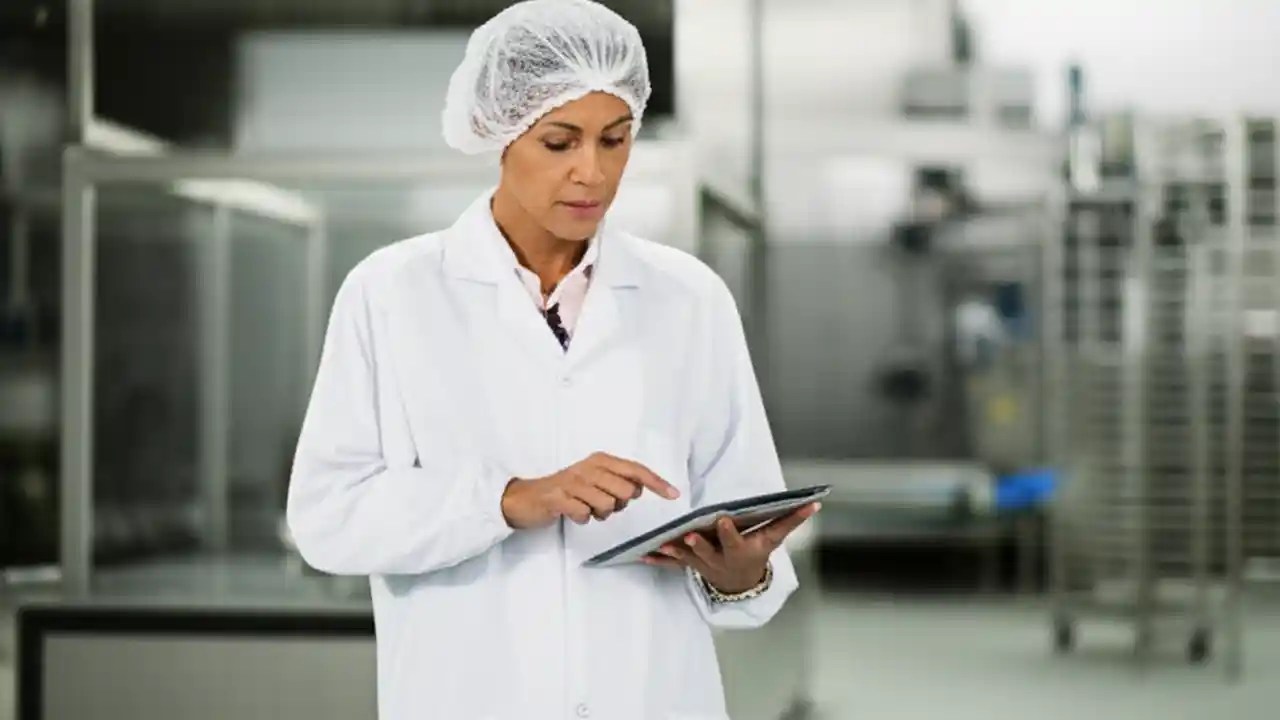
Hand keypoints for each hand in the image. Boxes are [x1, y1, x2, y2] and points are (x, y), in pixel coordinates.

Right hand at [501, 452, 679, 529]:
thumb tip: (638, 488)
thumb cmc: (567, 491)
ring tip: (585, 507)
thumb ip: (618, 482)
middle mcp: (589, 467)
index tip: (674, 494)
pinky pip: (585, 515)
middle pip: (625, 492)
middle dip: (617, 505)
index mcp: (600, 461)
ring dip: (599, 513)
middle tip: (599, 503)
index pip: (636, 470)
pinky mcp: (559, 497)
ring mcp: (573, 481)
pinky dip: (583, 519)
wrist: (527, 498)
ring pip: (607, 505)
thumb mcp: (595, 481)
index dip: (657, 482)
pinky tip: (573, 513)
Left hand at [643, 503, 820, 593]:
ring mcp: (703, 565)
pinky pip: (673, 564)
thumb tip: (815, 503)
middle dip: (699, 544)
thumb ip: (792, 520)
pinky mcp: (690, 565)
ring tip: (662, 543)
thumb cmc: (757, 553)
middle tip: (689, 534)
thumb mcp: (774, 540)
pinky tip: (644, 554)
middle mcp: (720, 560)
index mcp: (741, 551)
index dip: (728, 531)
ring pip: (687, 558)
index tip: (723, 518)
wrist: (741, 583)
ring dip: (675, 552)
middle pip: (708, 552)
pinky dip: (659, 559)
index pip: (734, 540)